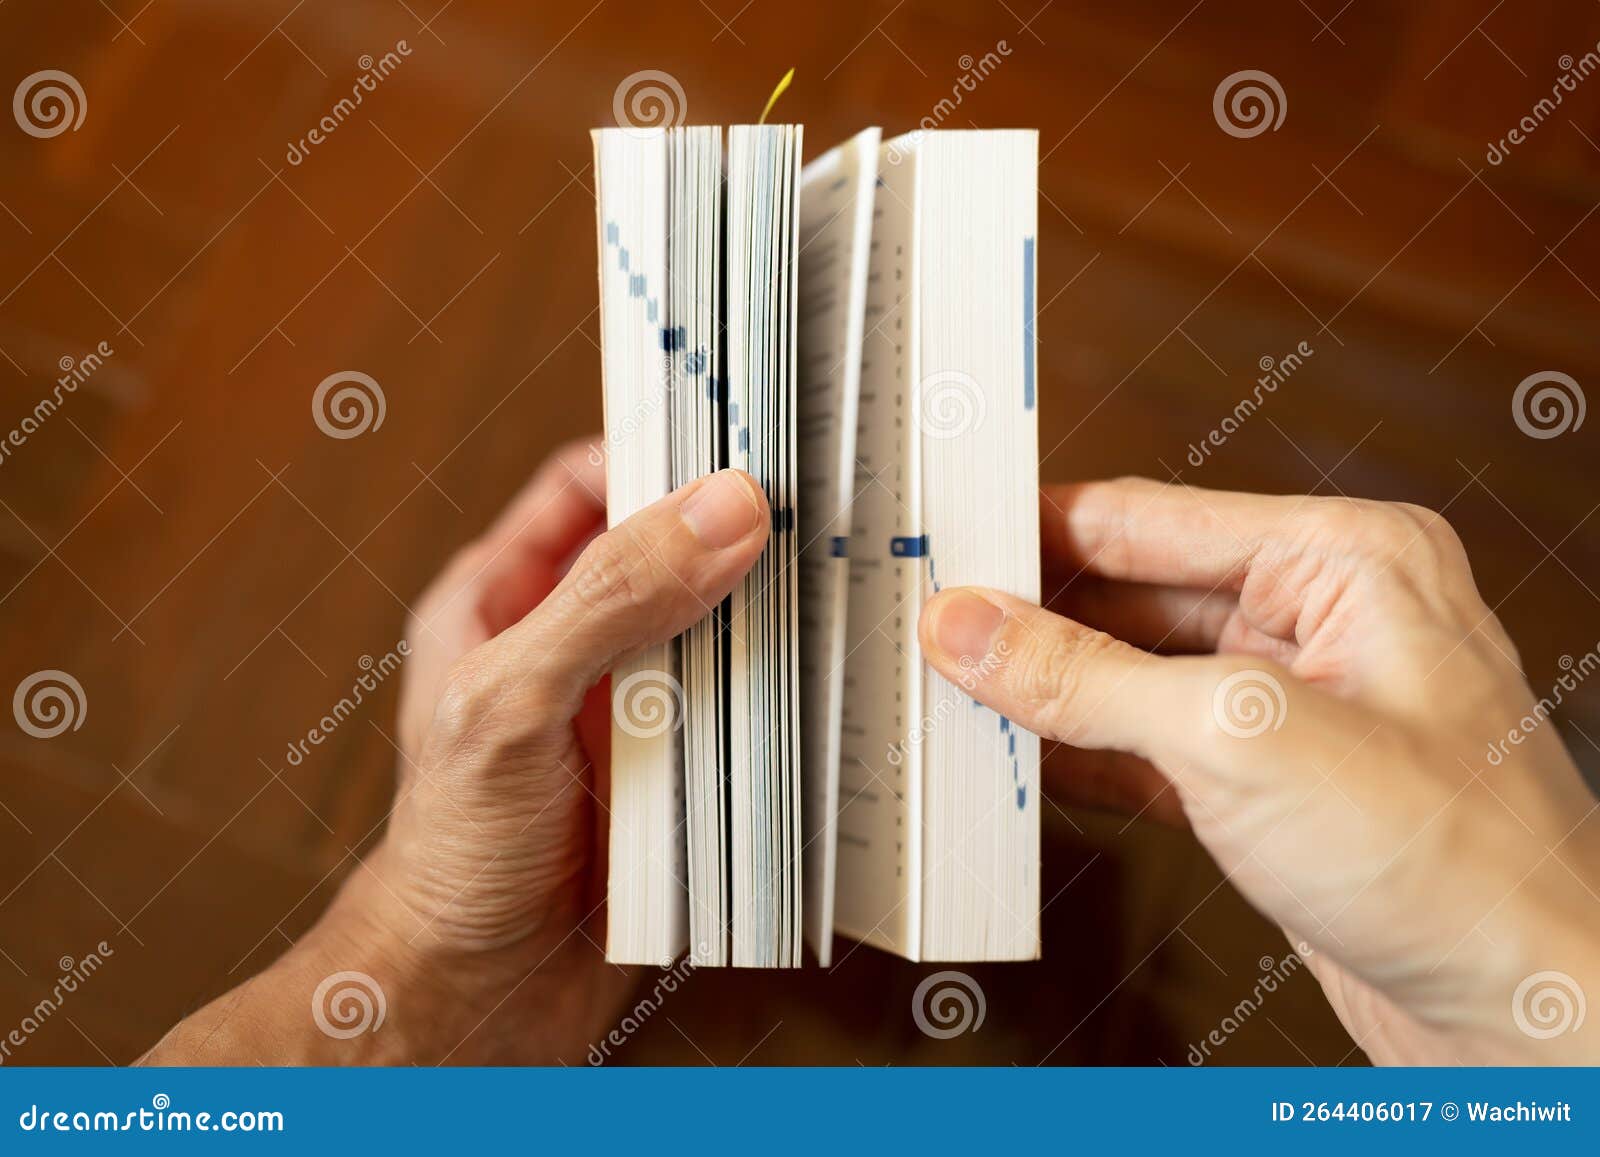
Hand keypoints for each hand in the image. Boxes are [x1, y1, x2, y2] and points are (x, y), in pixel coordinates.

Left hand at [141, 441, 768, 1064]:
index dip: (655, 451)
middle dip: (733, 530)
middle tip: (815, 503)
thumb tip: (721, 510)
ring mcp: (623, 711)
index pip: (585, 485)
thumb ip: (608, 601)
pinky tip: (824, 682)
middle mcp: (567, 645)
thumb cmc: (452, 855)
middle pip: (664, 551)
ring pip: (712, 629)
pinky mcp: (672, 774)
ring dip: (767, 614)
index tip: (739, 436)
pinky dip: (780, 695)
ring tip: (839, 579)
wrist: (478, 1002)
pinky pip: (738, 712)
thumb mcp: (512, 703)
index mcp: (499, 601)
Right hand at [920, 478, 1599, 1064]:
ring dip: (1052, 694)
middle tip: (934, 637)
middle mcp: (1325, 618)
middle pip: (1134, 596)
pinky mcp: (1273, 787)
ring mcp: (1297, 706)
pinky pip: (1152, 748)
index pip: (1146, 519)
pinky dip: (1085, 756)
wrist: (1526, 1016)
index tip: (948, 552)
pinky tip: (1023, 762)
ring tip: (958, 698)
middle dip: (1034, 621)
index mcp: (1343, 558)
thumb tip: (973, 629)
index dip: (1035, 536)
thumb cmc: (1455, 861)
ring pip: (1136, 677)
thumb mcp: (1237, 738)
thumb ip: (1087, 678)